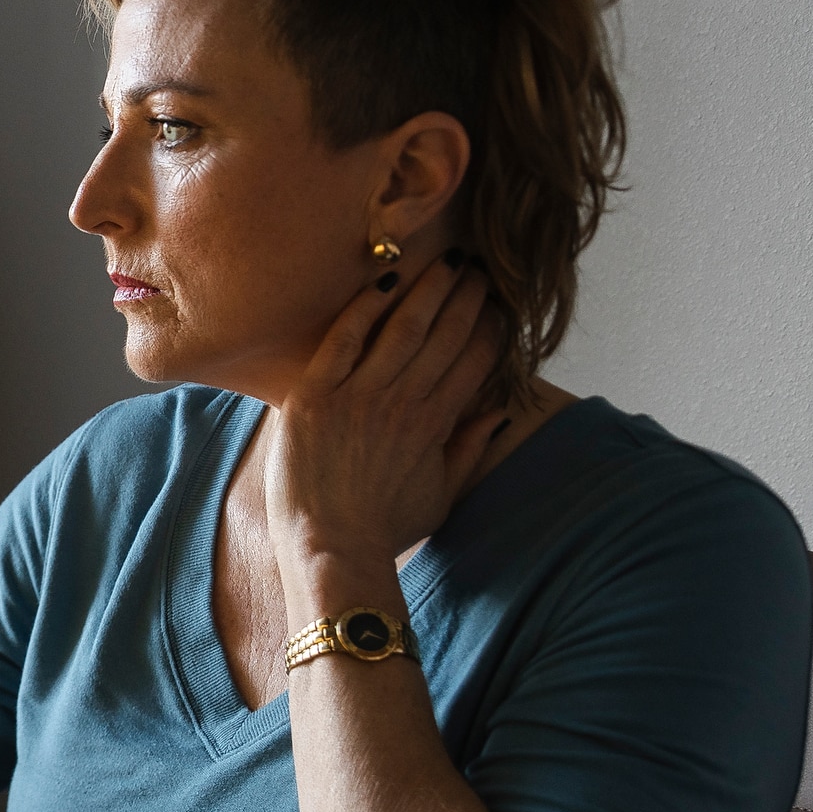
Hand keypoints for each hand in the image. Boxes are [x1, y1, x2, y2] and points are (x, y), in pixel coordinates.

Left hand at [261, 259, 506, 593]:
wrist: (330, 549)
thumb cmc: (381, 530)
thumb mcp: (439, 496)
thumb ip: (468, 451)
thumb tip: (498, 415)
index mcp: (435, 424)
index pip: (473, 362)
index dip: (489, 328)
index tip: (497, 303)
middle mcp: (404, 403)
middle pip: (445, 336)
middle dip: (466, 298)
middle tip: (478, 268)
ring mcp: (359, 397)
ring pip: (404, 328)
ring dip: (429, 290)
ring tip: (446, 262)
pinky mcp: (315, 397)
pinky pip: (344, 338)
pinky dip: (364, 306)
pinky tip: (385, 280)